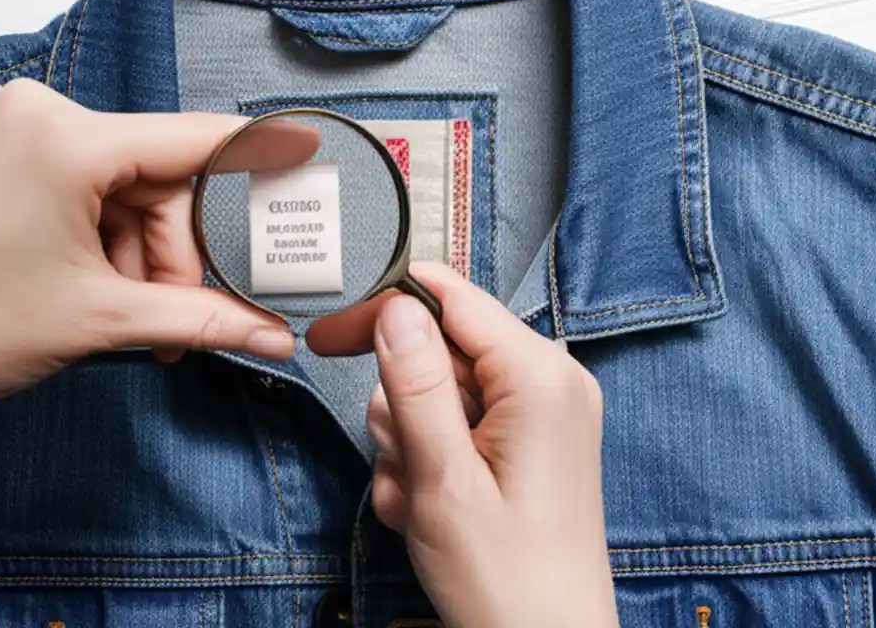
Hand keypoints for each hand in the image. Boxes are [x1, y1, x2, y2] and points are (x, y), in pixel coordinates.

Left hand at [0, 79, 312, 432]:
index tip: (307, 162)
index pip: (194, 141)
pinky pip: (75, 175)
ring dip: (132, 247)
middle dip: (171, 250)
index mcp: (64, 140)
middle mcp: (33, 109)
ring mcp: (2, 119)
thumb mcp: (101, 322)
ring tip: (115, 309)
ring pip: (116, 181)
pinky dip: (95, 227)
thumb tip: (274, 336)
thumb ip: (202, 320)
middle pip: (154, 175)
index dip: (259, 157)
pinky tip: (84, 277)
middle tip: (172, 314)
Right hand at [308, 263, 618, 627]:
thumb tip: (395, 309)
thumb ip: (417, 385)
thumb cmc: (507, 579)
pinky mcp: (526, 442)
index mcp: (539, 376)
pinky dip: (429, 465)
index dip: (383, 308)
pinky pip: (455, 426)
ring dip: (409, 447)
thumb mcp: (444, 479)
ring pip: (436, 394)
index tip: (326, 336)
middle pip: (438, 350)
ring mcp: (538, 413)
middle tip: (408, 468)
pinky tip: (434, 511)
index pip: (451, 297)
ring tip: (424, 502)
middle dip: (401, 408)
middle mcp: (549, 381)